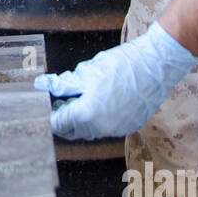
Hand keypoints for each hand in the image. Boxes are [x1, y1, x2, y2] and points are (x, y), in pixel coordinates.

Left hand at [33, 20, 197, 140]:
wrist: (156, 65)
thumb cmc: (121, 65)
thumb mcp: (86, 72)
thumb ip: (61, 84)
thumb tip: (41, 85)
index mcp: (85, 114)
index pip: (57, 124)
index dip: (51, 114)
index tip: (51, 104)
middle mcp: (101, 127)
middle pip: (73, 131)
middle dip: (66, 117)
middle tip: (67, 99)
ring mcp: (117, 129)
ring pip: (91, 131)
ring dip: (84, 119)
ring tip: (86, 96)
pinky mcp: (131, 126)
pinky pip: (109, 128)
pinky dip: (102, 119)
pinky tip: (105, 100)